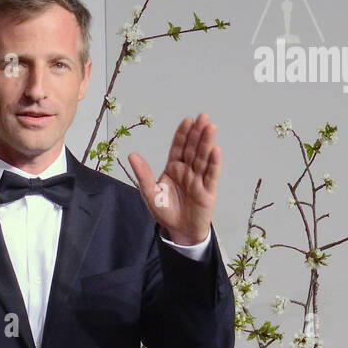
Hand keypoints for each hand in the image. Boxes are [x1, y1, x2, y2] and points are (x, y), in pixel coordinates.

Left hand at [129, 111, 220, 245]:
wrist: (179, 231)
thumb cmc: (165, 211)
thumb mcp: (150, 193)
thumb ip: (143, 174)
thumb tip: (132, 155)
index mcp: (173, 168)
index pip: (179, 147)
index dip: (183, 134)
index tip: (188, 120)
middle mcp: (187, 170)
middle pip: (193, 149)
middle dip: (198, 133)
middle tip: (203, 116)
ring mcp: (199, 179)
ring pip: (203, 159)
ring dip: (207, 143)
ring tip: (211, 128)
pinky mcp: (208, 191)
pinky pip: (211, 175)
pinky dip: (214, 163)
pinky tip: (216, 150)